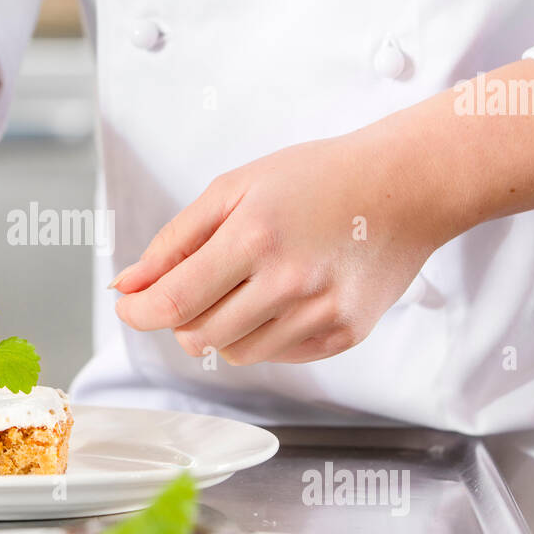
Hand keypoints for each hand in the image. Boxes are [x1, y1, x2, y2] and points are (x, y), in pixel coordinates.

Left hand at [111, 131, 450, 364]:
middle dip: (180, 318)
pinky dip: (262, 335)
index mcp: (254, 237)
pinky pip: (276, 355)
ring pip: (234, 353)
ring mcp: (320, 313)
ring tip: (245, 284)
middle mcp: (288, 283)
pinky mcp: (344, 334)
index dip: (138, 311)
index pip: (173, 302)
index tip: (128, 306)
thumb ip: (175, 241)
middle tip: (193, 287)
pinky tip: (279, 297)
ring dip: (221, 328)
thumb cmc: (318, 178)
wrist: (406, 187)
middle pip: (198, 336)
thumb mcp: (235, 189)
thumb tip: (127, 285)